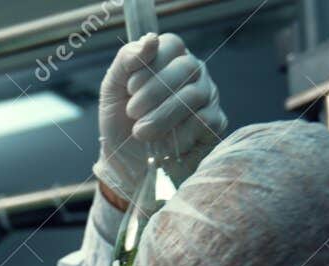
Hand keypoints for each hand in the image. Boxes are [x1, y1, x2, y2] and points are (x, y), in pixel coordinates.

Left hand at [95, 32, 227, 200]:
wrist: (127, 165)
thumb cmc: (121, 123)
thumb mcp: (113, 90)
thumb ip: (126, 60)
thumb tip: (151, 39)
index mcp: (170, 58)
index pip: (171, 44)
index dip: (150, 64)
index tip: (129, 88)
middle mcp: (194, 73)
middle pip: (185, 67)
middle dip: (153, 92)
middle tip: (132, 112)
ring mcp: (208, 96)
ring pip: (193, 96)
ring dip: (162, 116)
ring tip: (140, 132)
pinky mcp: (215, 123)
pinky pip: (203, 121)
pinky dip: (178, 135)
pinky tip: (163, 145)